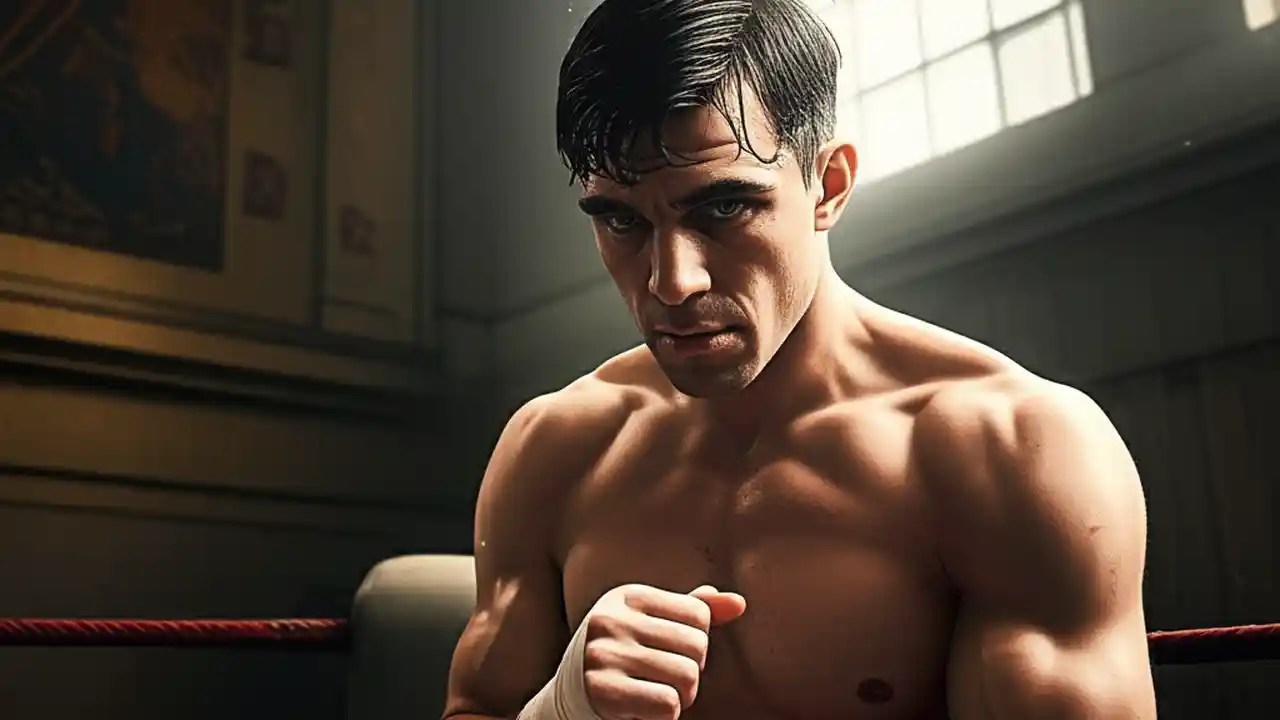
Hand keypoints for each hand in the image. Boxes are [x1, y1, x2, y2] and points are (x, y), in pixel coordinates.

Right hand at [581, 583, 746, 719]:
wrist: (572, 696)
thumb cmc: (625, 654)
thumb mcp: (653, 624)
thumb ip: (693, 610)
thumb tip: (739, 603)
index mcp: (627, 596)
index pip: (699, 614)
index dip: (696, 641)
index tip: (670, 652)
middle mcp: (612, 621)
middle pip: (697, 646)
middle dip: (692, 670)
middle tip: (666, 678)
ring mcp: (604, 655)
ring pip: (687, 677)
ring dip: (682, 695)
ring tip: (657, 692)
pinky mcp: (603, 691)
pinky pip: (669, 705)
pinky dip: (668, 714)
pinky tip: (645, 708)